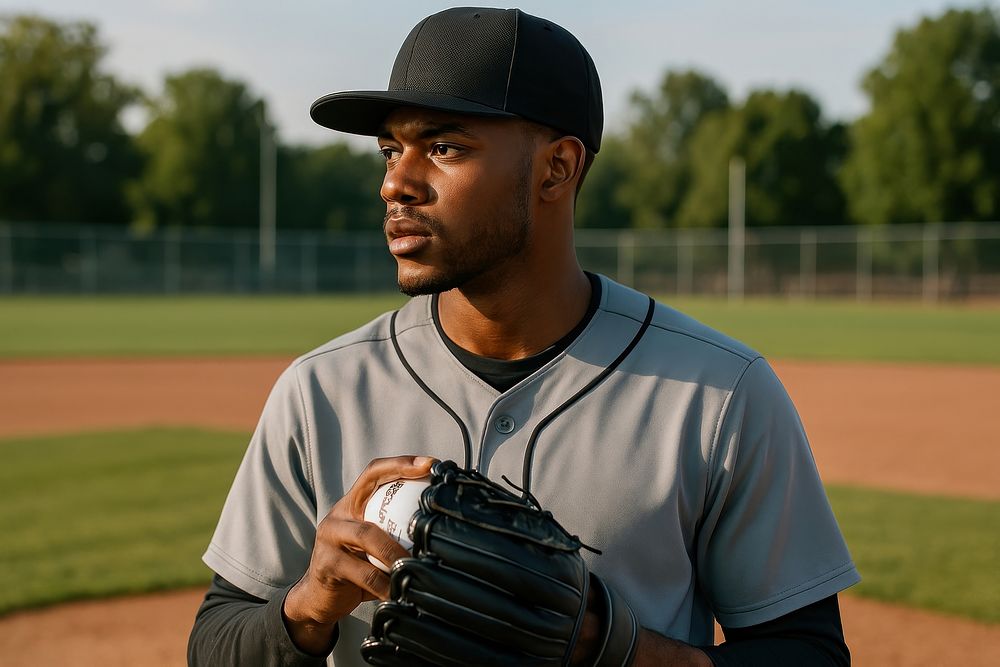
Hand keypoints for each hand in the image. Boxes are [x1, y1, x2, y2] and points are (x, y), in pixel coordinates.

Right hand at [282, 455, 434, 654]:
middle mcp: (338, 515)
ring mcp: (330, 538)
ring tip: (418, 560)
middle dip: (403, 499)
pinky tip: (402, 591)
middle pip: (370, 496)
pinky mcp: (327, 565)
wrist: (319, 598)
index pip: (374, 472)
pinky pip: (364, 573)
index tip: (431, 464)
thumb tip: (442, 523)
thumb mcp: (374, 543)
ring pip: (368, 535)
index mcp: (352, 504)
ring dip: (397, 549)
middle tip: (431, 514)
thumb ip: (395, 530)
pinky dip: (386, 583)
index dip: (401, 464)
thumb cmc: (358, 567)